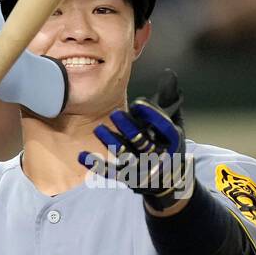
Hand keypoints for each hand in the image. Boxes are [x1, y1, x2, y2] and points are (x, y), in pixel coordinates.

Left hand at [78, 69, 193, 212]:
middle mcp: (158, 156)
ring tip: (98, 129)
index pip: (163, 127)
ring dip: (111, 142)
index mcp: (173, 141)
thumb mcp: (174, 122)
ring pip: (125, 155)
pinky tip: (81, 156)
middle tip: (115, 113)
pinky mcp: (126, 178)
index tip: (137, 103)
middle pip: (142, 142)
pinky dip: (95, 165)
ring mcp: (141, 168)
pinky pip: (109, 172)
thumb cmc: (168, 144)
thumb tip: (168, 73)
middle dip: (128, 128)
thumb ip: (168, 100)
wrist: (168, 181)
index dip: (151, 115)